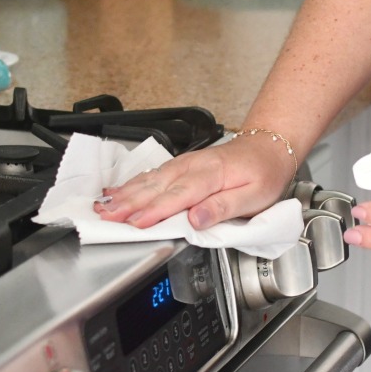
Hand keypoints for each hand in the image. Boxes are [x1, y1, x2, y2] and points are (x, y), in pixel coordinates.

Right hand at [93, 132, 295, 228]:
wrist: (267, 148)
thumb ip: (223, 207)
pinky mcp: (180, 166)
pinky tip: (116, 191)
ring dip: (124, 194)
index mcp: (211, 176)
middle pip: (156, 187)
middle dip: (129, 203)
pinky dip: (131, 184)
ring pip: (149, 180)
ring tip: (103, 206)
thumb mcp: (255, 196)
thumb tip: (197, 218)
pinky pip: (151, 174)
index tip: (137, 222)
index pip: (178, 196)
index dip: (156, 211)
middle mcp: (193, 167)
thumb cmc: (263, 174)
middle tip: (107, 216)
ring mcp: (184, 165)